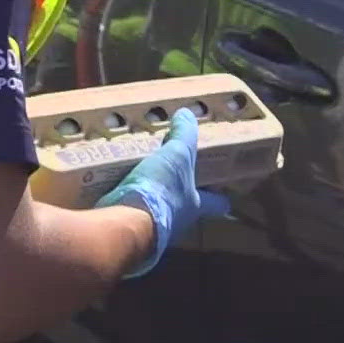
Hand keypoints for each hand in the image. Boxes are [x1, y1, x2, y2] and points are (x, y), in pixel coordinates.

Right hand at [95, 107, 230, 278]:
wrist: (127, 222)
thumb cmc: (162, 189)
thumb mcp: (177, 154)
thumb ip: (184, 135)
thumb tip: (188, 113)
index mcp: (195, 205)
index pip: (216, 203)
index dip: (220, 197)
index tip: (225, 194)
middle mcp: (178, 221)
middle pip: (185, 208)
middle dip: (180, 193)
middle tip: (173, 174)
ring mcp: (153, 228)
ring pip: (158, 210)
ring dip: (152, 196)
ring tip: (141, 175)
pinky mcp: (130, 228)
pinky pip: (132, 212)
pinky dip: (128, 200)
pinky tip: (118, 186)